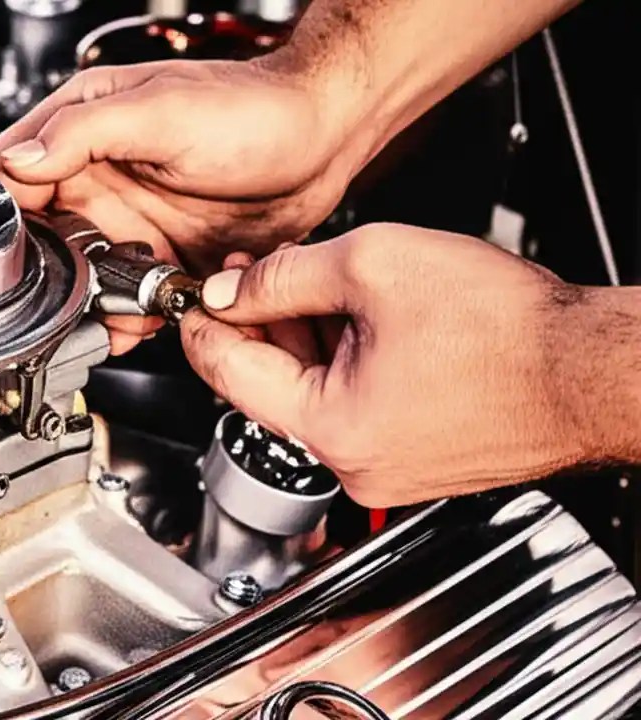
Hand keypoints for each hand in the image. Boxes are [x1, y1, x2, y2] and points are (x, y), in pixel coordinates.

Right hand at [0, 58, 371, 353]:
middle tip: (51, 305)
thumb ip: (83, 134)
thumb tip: (19, 162)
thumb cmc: (253, 107)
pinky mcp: (165, 253)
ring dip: (86, 304)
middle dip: (40, 277)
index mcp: (84, 130)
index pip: (13, 176)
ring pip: (84, 276)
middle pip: (41, 239)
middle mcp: (100, 177)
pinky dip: (129, 317)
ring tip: (102, 320)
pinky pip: (132, 296)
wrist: (326, 136)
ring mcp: (132, 219)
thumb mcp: (160, 111)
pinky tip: (137, 325)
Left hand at [179, 223, 599, 507]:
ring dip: (299, 337)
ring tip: (303, 282)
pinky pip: (352, 405)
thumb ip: (283, 279)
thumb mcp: (370, 267)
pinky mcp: (415, 458)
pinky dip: (340, 361)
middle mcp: (352, 464)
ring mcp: (385, 468)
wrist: (591, 370)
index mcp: (329, 426)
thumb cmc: (507, 330)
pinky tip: (350, 317)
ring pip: (311, 394)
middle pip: (267, 386)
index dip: (201, 325)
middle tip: (248, 274)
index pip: (226, 374)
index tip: (191, 297)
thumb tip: (232, 291)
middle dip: (254, 323)